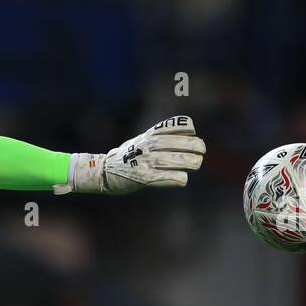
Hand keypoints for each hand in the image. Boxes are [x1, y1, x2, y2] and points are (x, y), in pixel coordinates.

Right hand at [54, 115, 205, 194]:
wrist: (104, 171)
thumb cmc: (128, 156)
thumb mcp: (143, 139)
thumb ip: (161, 135)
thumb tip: (189, 132)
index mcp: (150, 134)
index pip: (174, 125)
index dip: (188, 129)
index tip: (192, 134)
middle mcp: (148, 146)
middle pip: (180, 143)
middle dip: (195, 147)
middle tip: (201, 152)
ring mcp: (146, 161)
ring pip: (176, 161)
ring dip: (191, 163)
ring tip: (196, 164)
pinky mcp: (144, 178)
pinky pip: (168, 177)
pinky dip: (178, 179)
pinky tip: (183, 179)